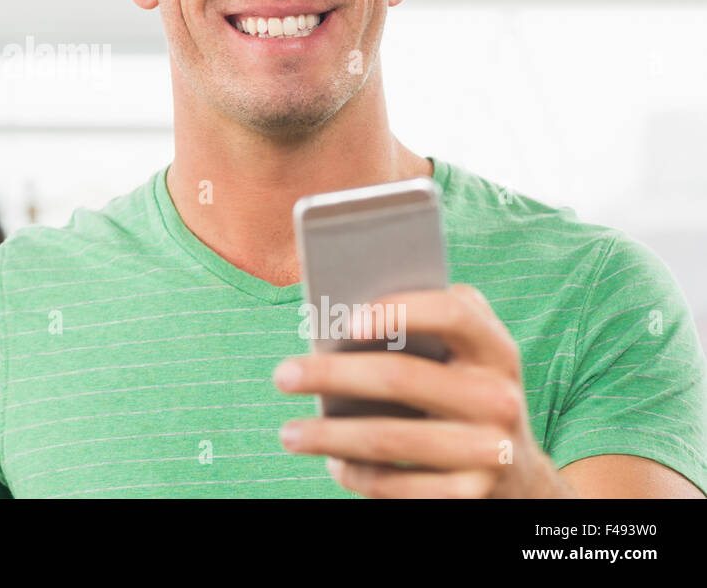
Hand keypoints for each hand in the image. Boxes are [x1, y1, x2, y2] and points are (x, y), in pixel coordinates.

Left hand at [273, 283, 572, 497]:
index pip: (452, 313)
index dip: (399, 310)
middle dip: (331, 374)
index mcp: (494, 349)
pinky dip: (356, 475)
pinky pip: (396, 486)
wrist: (517, 472)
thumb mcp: (462, 352)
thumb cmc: (462, 388)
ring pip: (388, 439)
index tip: (345, 319)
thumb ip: (423, 317)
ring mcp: (488, 452)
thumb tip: (343, 305)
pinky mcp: (469, 495)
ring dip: (328, 435)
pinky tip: (331, 462)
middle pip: (400, 378)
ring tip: (288, 432)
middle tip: (282, 375)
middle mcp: (499, 398)